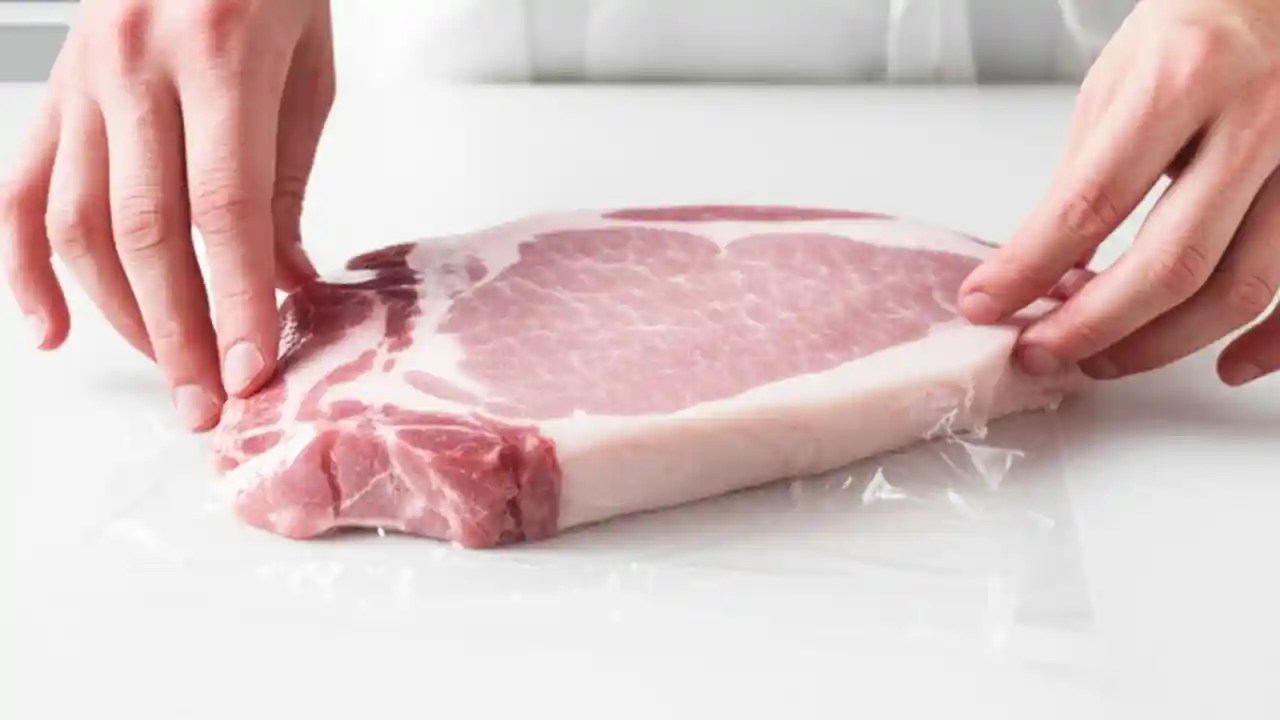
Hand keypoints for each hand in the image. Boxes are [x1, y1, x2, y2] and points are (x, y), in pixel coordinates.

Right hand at [1, 0, 334, 429]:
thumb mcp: (307, 75)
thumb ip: (285, 184)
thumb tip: (284, 287)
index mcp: (219, 54)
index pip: (222, 210)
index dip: (235, 302)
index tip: (252, 373)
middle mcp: (136, 64)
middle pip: (146, 230)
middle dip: (179, 331)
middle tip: (207, 403)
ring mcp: (82, 78)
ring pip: (80, 223)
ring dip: (121, 315)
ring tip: (166, 372)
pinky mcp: (54, 93)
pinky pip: (21, 189)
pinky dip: (23, 268)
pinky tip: (49, 331)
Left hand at [958, 0, 1279, 386]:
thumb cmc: (1196, 28)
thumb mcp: (1119, 82)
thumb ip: (1086, 175)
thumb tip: (1043, 268)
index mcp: (1184, 78)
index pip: (1091, 201)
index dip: (1029, 266)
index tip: (986, 303)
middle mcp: (1257, 118)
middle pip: (1171, 261)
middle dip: (1091, 325)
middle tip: (1039, 349)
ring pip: (1238, 288)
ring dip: (1159, 344)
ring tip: (1099, 358)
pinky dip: (1269, 344)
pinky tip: (1221, 365)